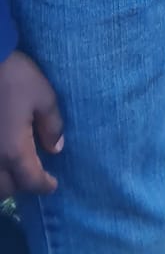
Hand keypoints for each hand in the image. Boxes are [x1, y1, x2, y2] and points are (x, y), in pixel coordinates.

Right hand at [0, 51, 62, 196]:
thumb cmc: (15, 78)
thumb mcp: (44, 96)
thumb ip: (52, 125)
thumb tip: (56, 148)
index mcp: (14, 150)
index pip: (31, 180)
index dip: (44, 185)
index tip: (53, 185)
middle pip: (7, 188)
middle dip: (22, 186)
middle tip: (35, 175)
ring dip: (4, 182)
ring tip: (16, 170)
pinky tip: (2, 159)